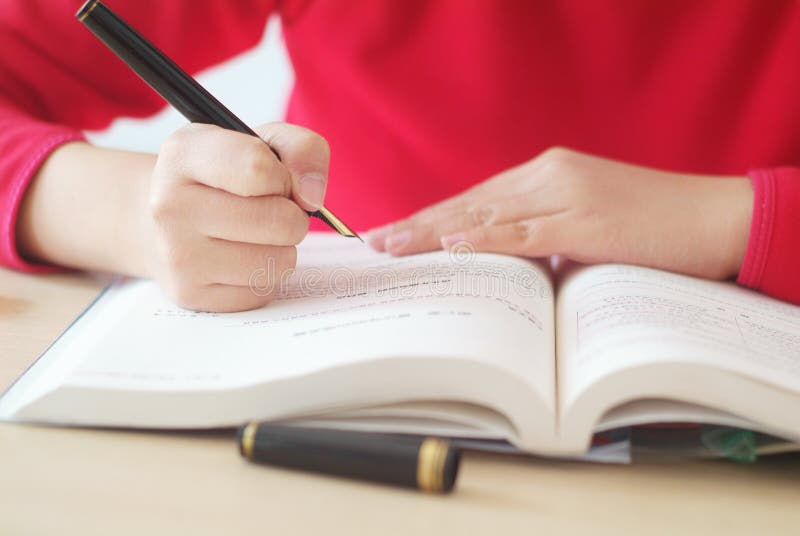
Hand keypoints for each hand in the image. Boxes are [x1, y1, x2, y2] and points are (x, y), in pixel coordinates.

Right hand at [142, 122, 328, 311]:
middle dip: (292, 216)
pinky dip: (263, 276)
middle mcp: (170, 204)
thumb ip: (303, 150)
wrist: (162, 221)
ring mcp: (177, 254)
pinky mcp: (190, 293)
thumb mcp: (263, 143)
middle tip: (271, 210)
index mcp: (185, 154)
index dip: (284, 176)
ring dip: (281, 249)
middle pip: (279, 221)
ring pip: (278, 262)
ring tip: (256, 235)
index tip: (276, 179)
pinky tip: (239, 258)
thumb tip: (313, 197)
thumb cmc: (226, 177)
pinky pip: (262, 291)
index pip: (258, 168)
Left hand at [367, 148, 753, 279]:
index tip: (397, 232)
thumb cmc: (652, 225)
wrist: (714, 217)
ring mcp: (565, 196)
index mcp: (546, 176)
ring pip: (485, 216)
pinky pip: (525, 232)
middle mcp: (548, 177)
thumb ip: (544, 237)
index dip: (432, 217)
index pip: (474, 200)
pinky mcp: (585, 221)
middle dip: (418, 225)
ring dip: (434, 233)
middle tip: (374, 240)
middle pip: (468, 204)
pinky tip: (453, 244)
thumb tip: (505, 264)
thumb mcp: (587, 224)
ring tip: (392, 246)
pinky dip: (487, 239)